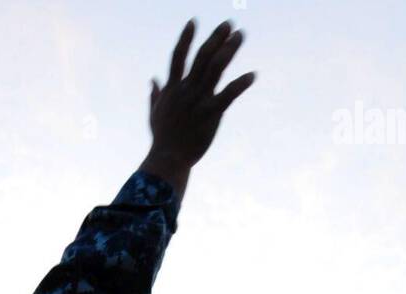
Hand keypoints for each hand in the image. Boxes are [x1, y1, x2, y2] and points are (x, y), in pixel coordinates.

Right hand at [141, 19, 255, 197]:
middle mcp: (186, 89)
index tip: (193, 21)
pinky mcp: (210, 114)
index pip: (178, 56)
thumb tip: (153, 80)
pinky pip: (228, 95)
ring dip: (229, 49)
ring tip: (240, 36)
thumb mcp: (155, 114)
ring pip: (215, 68)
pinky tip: (252, 75)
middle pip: (202, 56)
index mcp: (173, 88)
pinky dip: (240, 84)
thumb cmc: (162, 140)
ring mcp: (198, 100)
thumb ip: (155, 95)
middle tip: (228, 23)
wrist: (167, 159)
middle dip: (215, 38)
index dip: (185, 38)